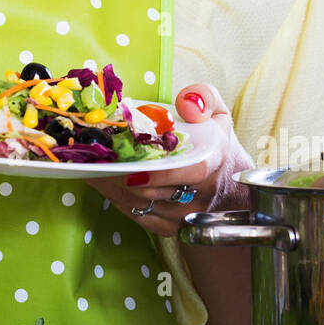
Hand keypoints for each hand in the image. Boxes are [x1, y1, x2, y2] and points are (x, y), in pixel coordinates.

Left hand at [86, 83, 254, 236]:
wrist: (231, 179)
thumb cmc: (215, 140)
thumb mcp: (217, 110)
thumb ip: (204, 98)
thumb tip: (186, 103)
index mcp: (214, 159)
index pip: (193, 172)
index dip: (162, 175)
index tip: (134, 172)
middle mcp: (204, 192)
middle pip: (159, 193)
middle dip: (122, 178)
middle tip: (96, 162)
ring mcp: (189, 214)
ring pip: (145, 207)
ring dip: (114, 189)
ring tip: (92, 169)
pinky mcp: (175, 226)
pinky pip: (142, 219)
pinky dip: (119, 202)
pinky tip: (103, 184)